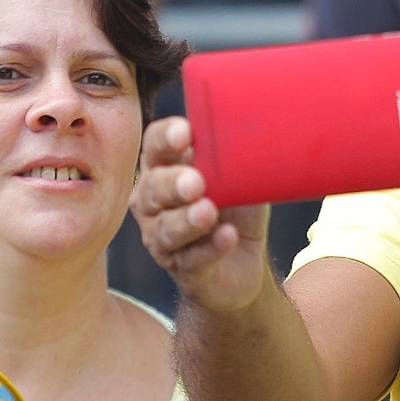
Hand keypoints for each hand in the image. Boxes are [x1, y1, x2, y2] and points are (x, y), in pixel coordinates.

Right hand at [132, 117, 272, 312]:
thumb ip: (234, 157)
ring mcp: (161, 236)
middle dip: (173, 184)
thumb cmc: (235, 209)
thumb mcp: (239, 178)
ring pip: (167, 228)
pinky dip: (210, 248)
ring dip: (187, 220)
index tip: (185, 132)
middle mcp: (152, 201)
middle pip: (153, 188)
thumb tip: (247, 132)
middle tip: (195, 182)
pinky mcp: (181, 268)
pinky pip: (192, 258)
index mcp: (164, 168)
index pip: (155, 146)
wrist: (244, 262)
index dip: (165, 139)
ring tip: (209, 211)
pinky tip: (227, 237)